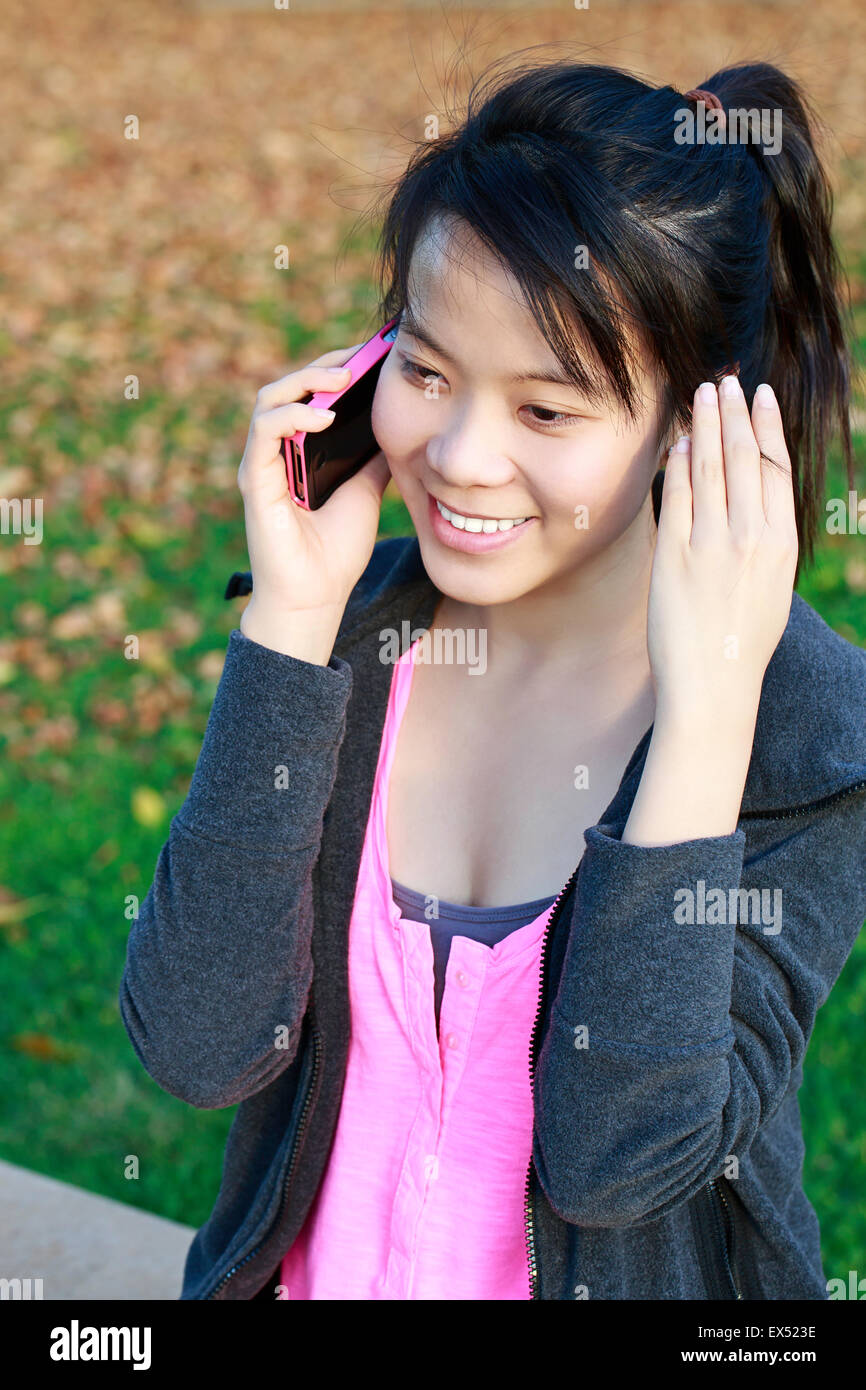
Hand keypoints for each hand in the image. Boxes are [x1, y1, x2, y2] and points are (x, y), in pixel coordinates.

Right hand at [237, 344, 392, 630]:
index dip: (336, 369)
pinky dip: (292, 415)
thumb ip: (374, 458)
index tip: (371, 354)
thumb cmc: (335, 553)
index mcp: (299, 452)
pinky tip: (324, 415)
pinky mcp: (254, 480)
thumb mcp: (366, 493)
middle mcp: (276, 452)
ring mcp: (262, 464)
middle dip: (324, 365)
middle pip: (289, 388)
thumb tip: (400, 426)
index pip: (311, 395)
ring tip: (342, 378)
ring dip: (306, 381)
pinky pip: (264, 431)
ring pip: (270, 399)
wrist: (317, 599)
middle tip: (360, 355)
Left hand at [647, 377, 798, 734]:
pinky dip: (678, 464)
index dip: (767, 427)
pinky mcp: (675, 556)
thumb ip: (764, 538)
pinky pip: (677, 497)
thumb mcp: (772, 584)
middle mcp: (751, 538)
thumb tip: (749, 495)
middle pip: (743, 458)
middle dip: (733, 412)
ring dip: (705, 425)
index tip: (760, 397)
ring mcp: (712, 545)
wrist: (714, 685)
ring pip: (710, 467)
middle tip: (724, 381)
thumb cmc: (742, 640)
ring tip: (701, 395)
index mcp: (783, 543)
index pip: (776, 468)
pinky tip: (677, 443)